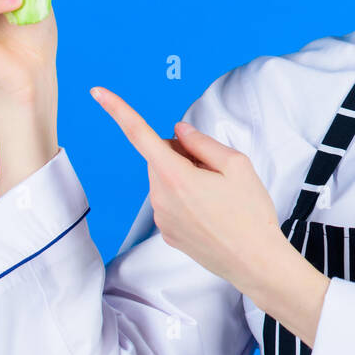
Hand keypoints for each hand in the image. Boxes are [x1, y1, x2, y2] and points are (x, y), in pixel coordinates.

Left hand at [89, 86, 282, 292]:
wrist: (256, 263)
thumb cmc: (251, 213)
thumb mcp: (237, 164)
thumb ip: (202, 142)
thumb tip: (178, 131)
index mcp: (176, 176)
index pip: (140, 135)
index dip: (118, 110)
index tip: (97, 92)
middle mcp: (160, 198)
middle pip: (159, 158)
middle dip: (181, 155)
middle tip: (216, 171)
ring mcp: (161, 218)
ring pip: (164, 180)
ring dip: (184, 177)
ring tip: (218, 195)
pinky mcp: (167, 234)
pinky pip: (169, 203)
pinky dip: (185, 198)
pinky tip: (211, 212)